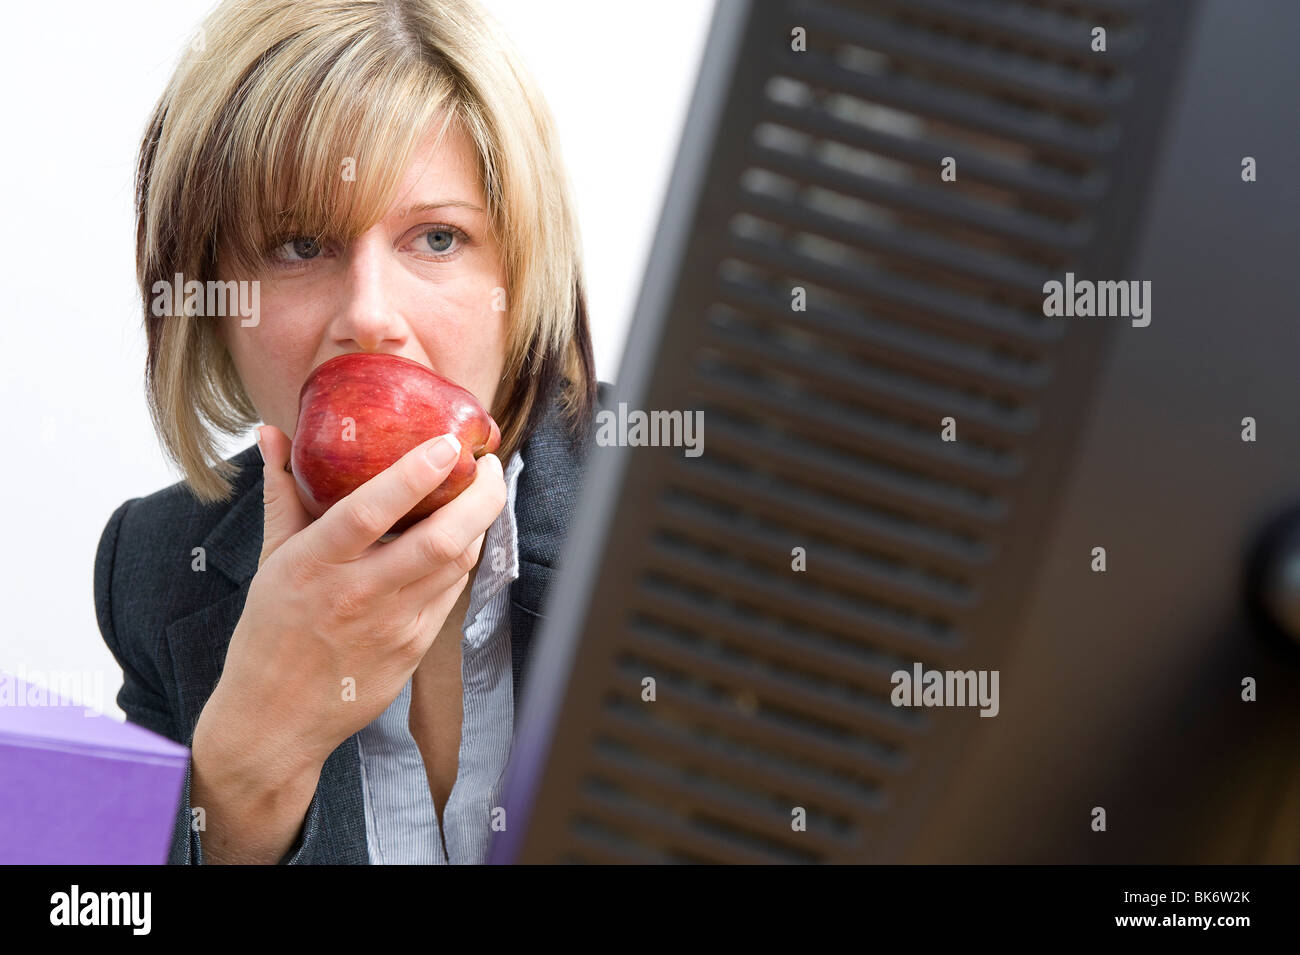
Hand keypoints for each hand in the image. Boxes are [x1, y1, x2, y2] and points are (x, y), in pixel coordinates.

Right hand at [197, 424, 507, 776]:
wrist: (276, 719)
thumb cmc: (271, 632)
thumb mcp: (270, 560)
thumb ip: (282, 494)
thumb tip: (272, 433)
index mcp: (316, 564)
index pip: (370, 511)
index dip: (415, 474)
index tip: (447, 444)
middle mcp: (358, 594)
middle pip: (440, 541)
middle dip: (480, 497)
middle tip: (488, 465)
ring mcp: (393, 625)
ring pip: (458, 564)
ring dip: (478, 523)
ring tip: (480, 493)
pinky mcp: (414, 648)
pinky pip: (452, 592)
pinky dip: (462, 558)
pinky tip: (461, 537)